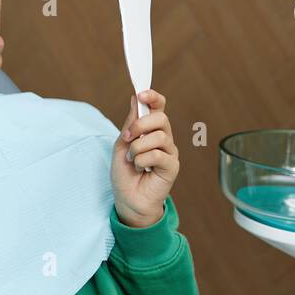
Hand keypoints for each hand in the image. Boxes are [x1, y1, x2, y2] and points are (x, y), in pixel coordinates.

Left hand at [111, 89, 178, 226]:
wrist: (127, 199)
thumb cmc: (125, 174)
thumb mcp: (122, 145)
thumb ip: (130, 123)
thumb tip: (135, 98)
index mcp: (151, 131)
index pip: (159, 108)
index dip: (153, 98)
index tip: (141, 94)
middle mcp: (164, 139)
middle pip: (161, 118)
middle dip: (140, 125)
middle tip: (127, 137)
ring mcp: (169, 152)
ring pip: (159, 136)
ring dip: (138, 147)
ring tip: (132, 159)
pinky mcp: (172, 166)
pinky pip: (158, 154)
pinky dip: (143, 160)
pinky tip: (140, 169)